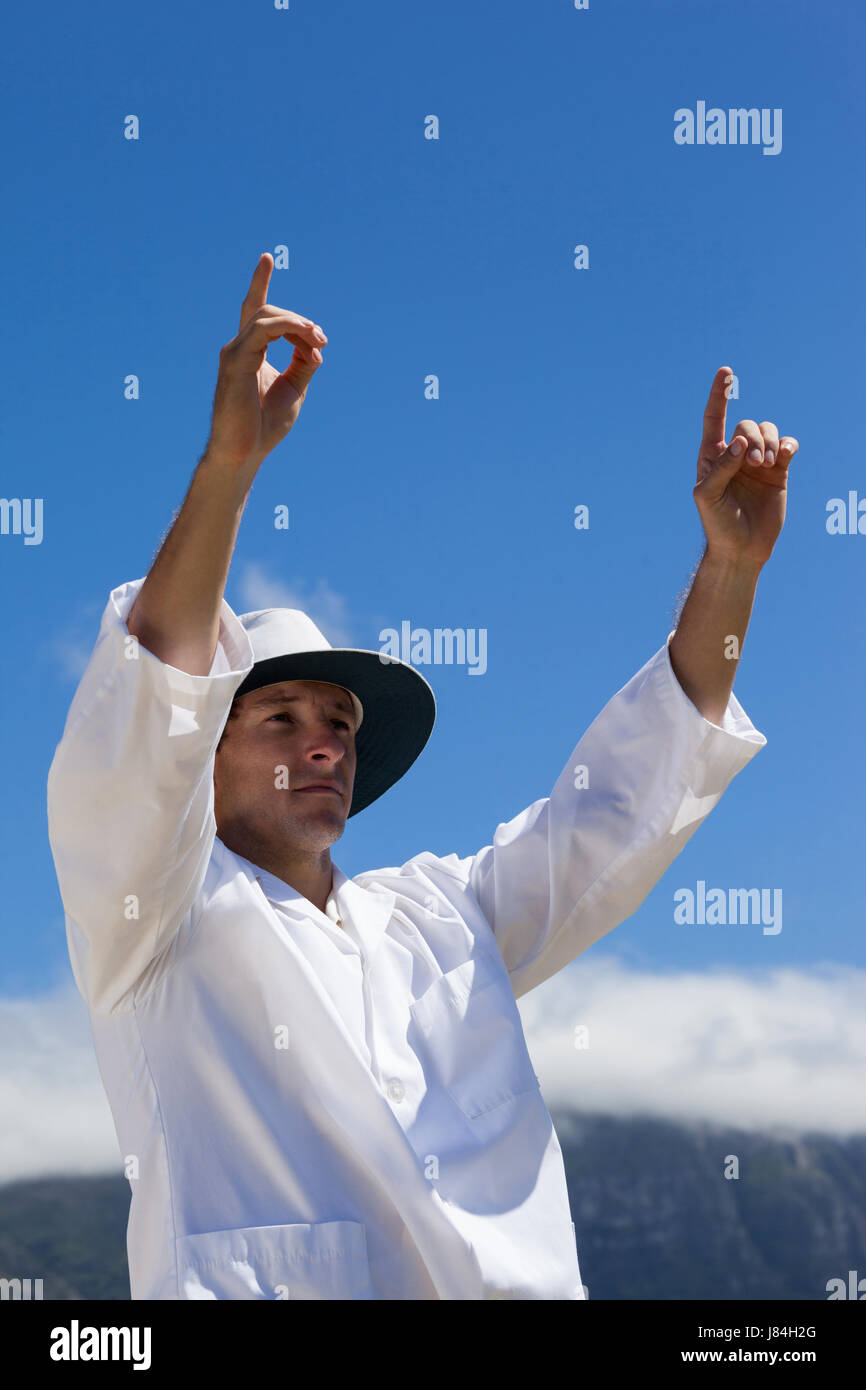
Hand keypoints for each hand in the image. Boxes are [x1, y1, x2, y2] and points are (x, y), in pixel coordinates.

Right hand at [205, 254, 326, 467]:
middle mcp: (239, 347)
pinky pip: (261, 330)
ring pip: (267, 316)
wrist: (244, 452)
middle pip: (270, 313)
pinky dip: (287, 329)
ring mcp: (234, 352)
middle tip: (322, 342)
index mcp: (250, 352)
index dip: (259, 283)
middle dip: (301, 322)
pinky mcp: (234, 361)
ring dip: (298, 325)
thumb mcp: (294, 388)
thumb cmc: (265, 425)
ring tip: (318, 341)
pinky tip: (306, 340)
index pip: (255, 311)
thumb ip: (304, 363)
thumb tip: (316, 345)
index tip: (267, 258)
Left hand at [692, 366, 798, 567]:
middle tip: (754, 464)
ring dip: (771, 442)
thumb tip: (739, 442)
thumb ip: (721, 467)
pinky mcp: (778, 471)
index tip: (725, 372)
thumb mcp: (708, 496)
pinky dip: (789, 445)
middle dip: (754, 439)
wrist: (742, 549)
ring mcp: (758, 461)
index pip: (713, 418)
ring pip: (768, 431)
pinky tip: (786, 457)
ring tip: (767, 465)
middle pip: (747, 425)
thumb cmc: (717, 524)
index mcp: (712, 456)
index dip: (719, 395)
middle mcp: (735, 454)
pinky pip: (787, 445)